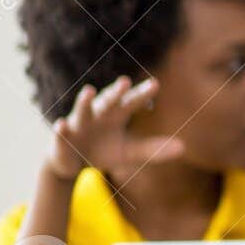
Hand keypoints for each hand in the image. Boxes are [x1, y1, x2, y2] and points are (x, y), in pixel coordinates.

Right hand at [46, 76, 182, 181]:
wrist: (73, 163)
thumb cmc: (105, 151)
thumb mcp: (130, 152)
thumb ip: (153, 149)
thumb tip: (183, 148)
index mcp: (116, 115)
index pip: (132, 102)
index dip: (142, 94)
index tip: (155, 84)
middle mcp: (98, 115)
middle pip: (108, 101)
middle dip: (116, 92)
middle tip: (125, 81)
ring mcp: (78, 124)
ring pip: (82, 111)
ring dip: (85, 101)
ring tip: (90, 90)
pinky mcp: (62, 137)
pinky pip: (61, 132)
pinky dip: (61, 129)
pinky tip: (61, 124)